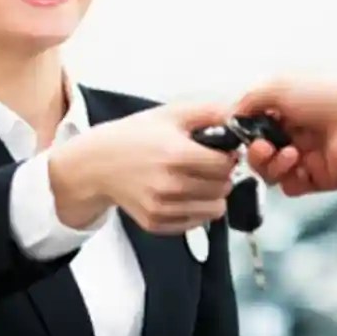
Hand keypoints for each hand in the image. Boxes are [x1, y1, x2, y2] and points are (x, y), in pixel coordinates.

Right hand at [50, 102, 238, 234]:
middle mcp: (169, 185)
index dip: (229, 157)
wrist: (98, 163)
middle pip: (222, 188)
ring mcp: (161, 208)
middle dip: (223, 176)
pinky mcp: (155, 223)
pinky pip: (196, 223)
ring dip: (214, 195)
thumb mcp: (172, 114)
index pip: (224, 165)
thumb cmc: (136, 136)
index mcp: (175, 155)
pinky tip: (186, 193)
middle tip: (211, 166)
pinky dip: (197, 209)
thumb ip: (209, 112)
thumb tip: (238, 115)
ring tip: (200, 180)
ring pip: (214, 210)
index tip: (223, 152)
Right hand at [234, 80, 336, 197]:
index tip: (240, 133)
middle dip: (255, 152)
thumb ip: (249, 100)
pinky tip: (299, 166)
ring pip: (270, 172)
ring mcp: (307, 156)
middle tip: (263, 148)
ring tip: (290, 154)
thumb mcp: (279, 86)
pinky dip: (289, 179)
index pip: (254, 126)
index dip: (244, 132)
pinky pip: (290, 186)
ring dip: (271, 165)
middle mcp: (297, 131)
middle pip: (258, 152)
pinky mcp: (318, 177)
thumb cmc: (328, 97)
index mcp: (289, 107)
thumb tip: (230, 116)